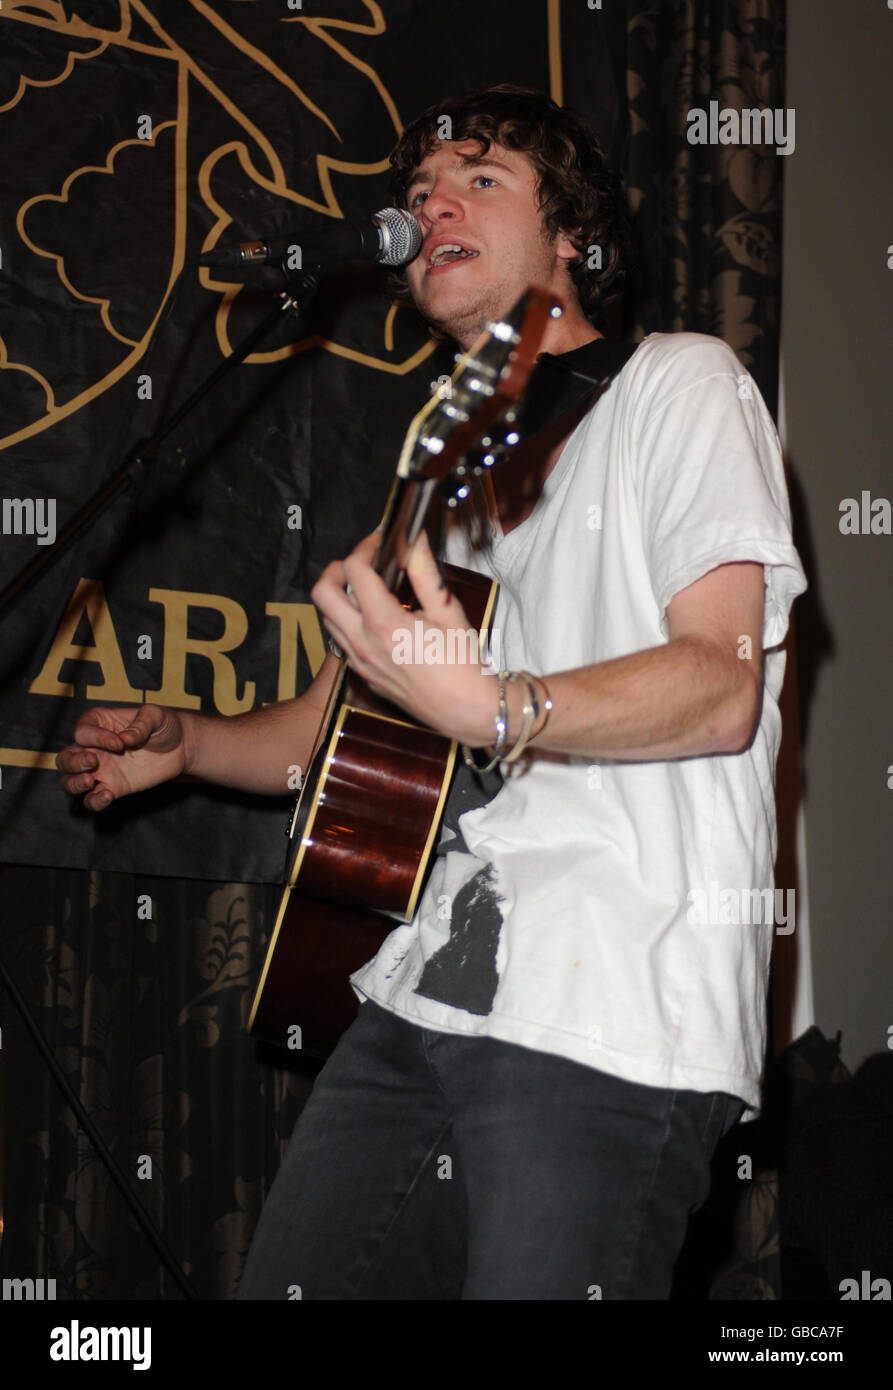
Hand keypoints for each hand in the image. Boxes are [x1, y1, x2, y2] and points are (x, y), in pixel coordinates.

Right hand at [56, 704, 189, 810]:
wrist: (179, 748)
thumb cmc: (163, 726)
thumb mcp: (155, 715)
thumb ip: (141, 723)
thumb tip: (125, 739)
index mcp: (98, 723)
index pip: (83, 732)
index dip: (97, 738)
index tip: (121, 743)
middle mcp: (93, 747)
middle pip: (65, 758)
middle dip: (72, 762)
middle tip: (92, 762)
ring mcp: (100, 770)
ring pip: (70, 781)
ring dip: (73, 783)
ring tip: (89, 781)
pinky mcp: (112, 788)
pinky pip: (93, 799)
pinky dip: (94, 801)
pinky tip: (107, 796)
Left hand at [311, 529, 495, 746]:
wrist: (464, 709)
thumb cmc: (462, 661)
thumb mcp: (447, 610)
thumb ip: (424, 571)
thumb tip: (414, 539)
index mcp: (383, 621)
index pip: (355, 570)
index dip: (365, 546)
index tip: (380, 542)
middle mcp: (362, 641)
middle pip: (322, 592)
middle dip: (336, 569)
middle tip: (360, 564)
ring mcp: (359, 661)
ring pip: (327, 617)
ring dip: (339, 597)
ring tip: (366, 589)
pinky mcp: (363, 674)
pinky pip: (341, 640)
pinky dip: (348, 621)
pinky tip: (373, 619)